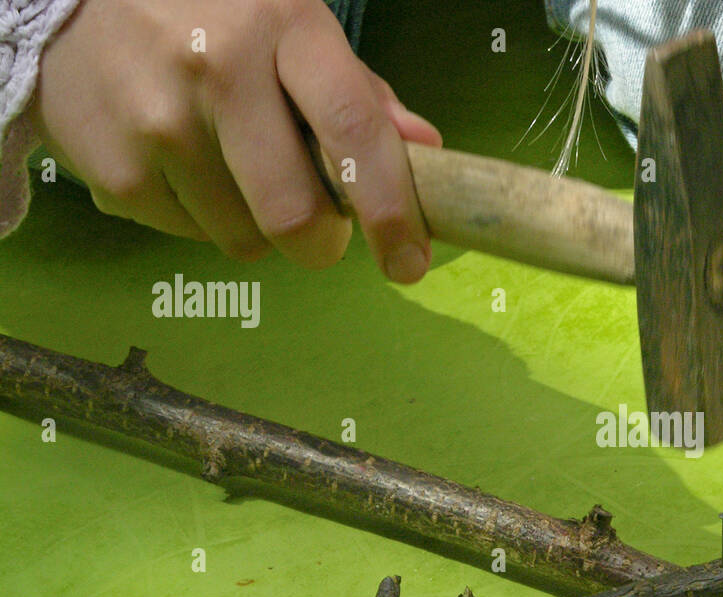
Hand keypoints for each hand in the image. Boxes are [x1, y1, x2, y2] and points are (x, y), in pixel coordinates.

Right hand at [30, 0, 439, 282]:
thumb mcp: (289, 27)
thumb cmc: (207, 15)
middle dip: (320, 241)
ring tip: (227, 165)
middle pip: (295, 213)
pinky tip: (177, 161)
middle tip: (316, 225)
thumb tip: (423, 146)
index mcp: (284, 26)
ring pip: (243, 238)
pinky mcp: (114, 168)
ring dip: (254, 224)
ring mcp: (158, 121)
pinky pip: (189, 235)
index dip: (390, 210)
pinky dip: (199, 216)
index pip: (352, 130)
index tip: (408, 262)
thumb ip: (358, 91)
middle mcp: (218, 69)